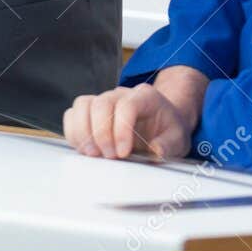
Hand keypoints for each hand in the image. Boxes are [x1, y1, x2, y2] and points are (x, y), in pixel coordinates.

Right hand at [62, 67, 207, 158]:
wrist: (161, 124)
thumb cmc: (168, 130)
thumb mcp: (178, 139)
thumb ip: (168, 144)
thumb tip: (156, 150)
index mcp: (145, 97)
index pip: (126, 105)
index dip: (121, 129)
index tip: (123, 152)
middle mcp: (120, 94)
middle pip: (100, 103)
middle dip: (101, 133)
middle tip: (109, 156)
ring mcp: (103, 100)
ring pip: (82, 105)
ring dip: (83, 131)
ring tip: (93, 153)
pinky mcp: (90, 112)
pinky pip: (73, 114)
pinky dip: (74, 132)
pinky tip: (84, 148)